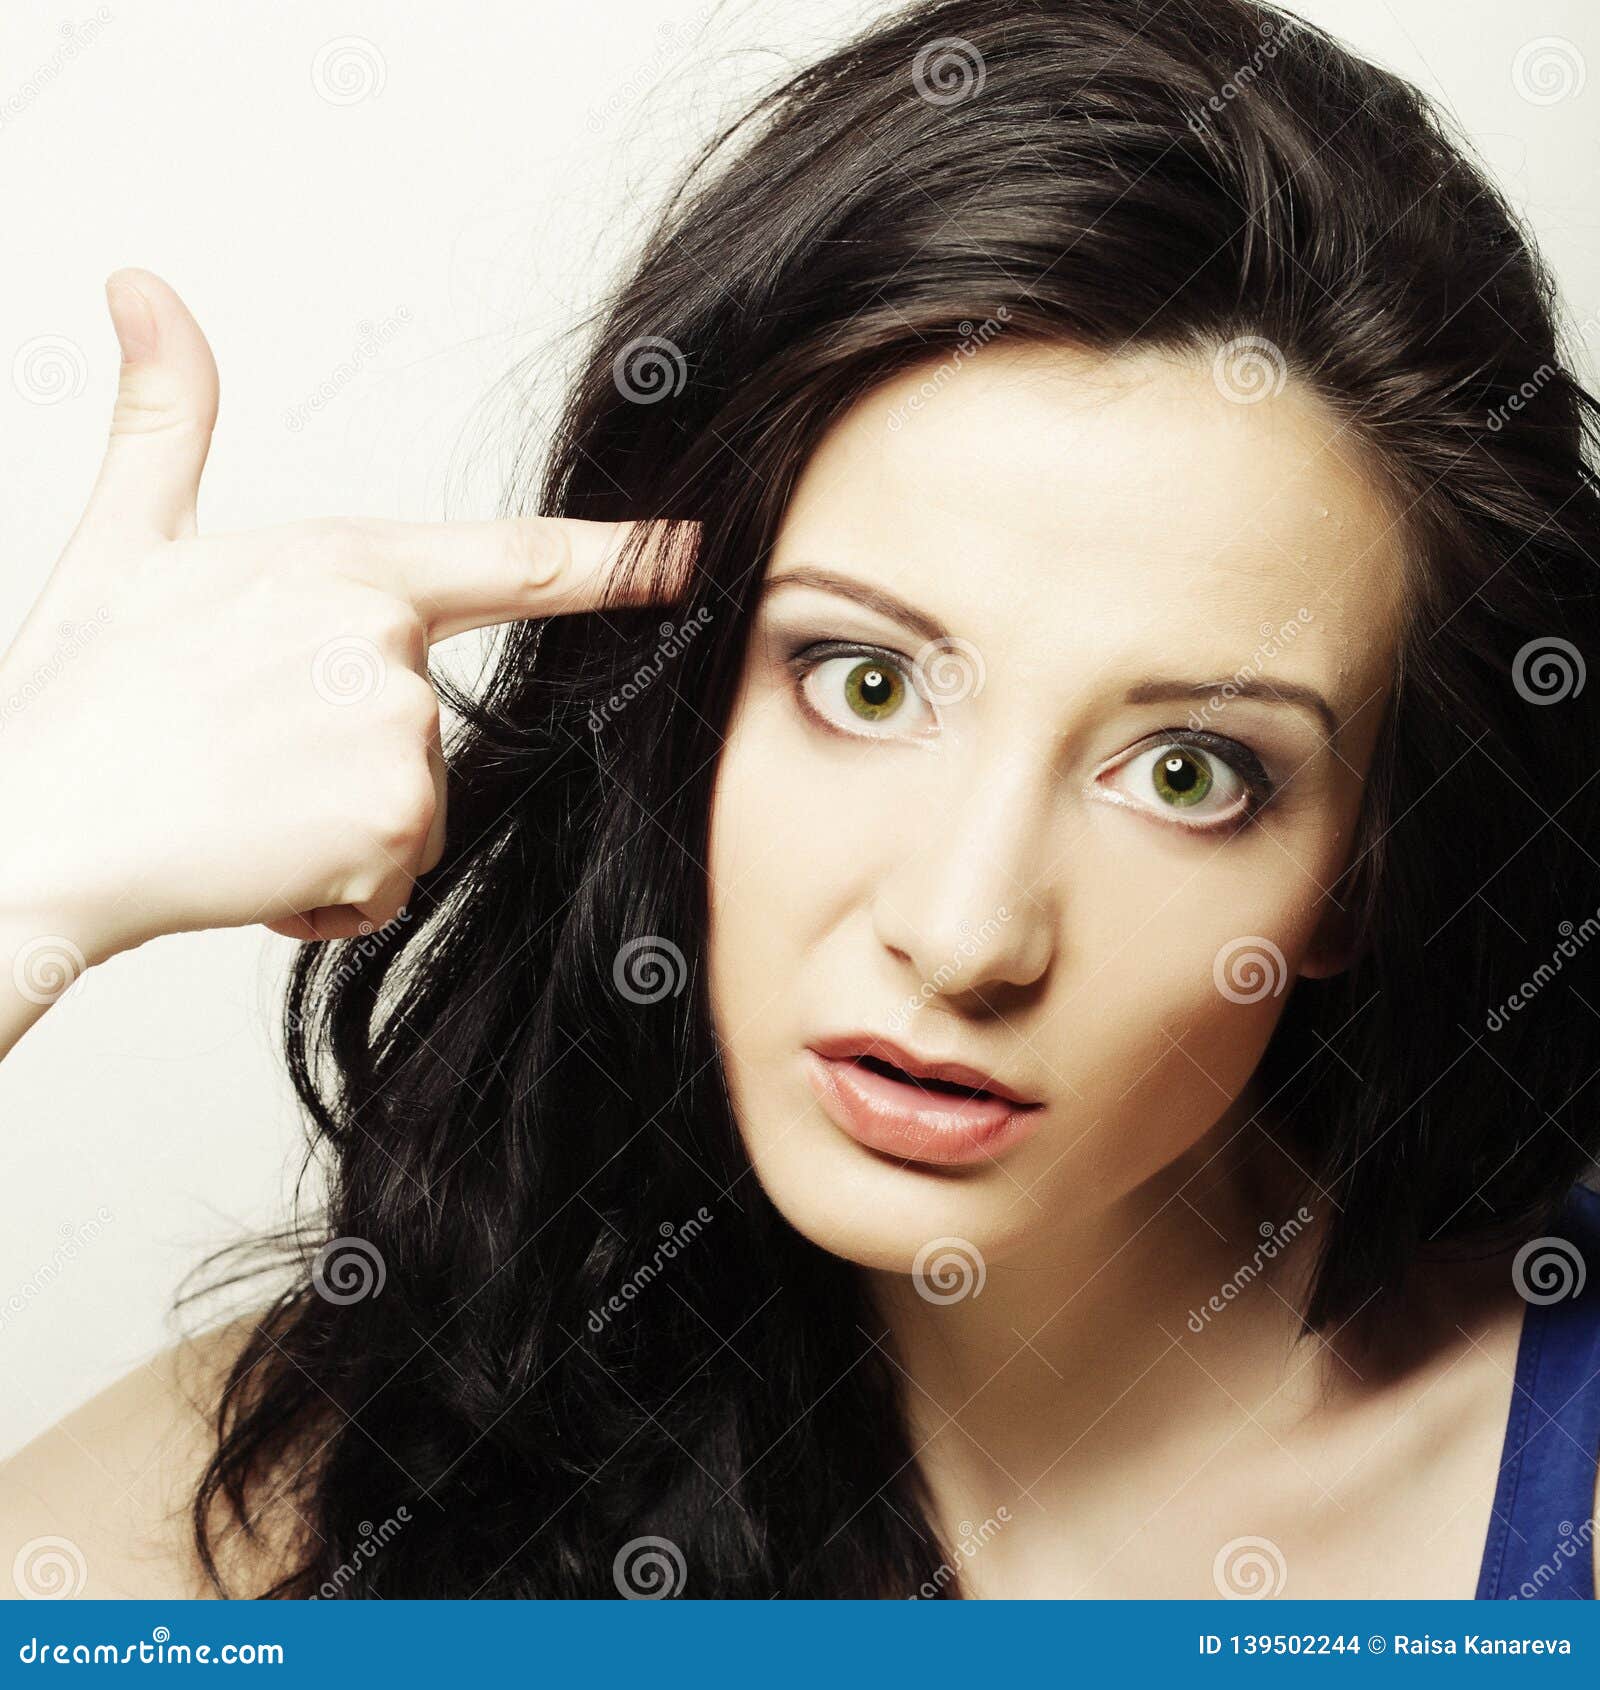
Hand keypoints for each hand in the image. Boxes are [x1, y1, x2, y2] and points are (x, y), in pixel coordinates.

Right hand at [0, 268, 684, 961]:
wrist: (31, 833)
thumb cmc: (79, 705)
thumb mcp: (123, 548)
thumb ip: (164, 423)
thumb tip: (142, 290)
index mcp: (336, 565)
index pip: (511, 560)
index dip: (615, 558)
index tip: (694, 551)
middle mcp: (382, 638)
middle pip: (425, 727)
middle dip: (344, 762)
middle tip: (237, 759)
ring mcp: (395, 731)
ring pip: (411, 810)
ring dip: (339, 832)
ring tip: (240, 809)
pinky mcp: (393, 823)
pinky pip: (395, 877)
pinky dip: (333, 893)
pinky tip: (253, 862)